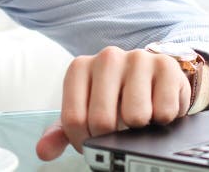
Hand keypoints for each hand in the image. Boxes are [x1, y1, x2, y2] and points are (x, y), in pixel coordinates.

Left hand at [36, 46, 190, 160]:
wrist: (151, 78)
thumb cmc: (113, 99)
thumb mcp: (84, 112)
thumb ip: (60, 133)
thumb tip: (43, 151)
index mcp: (79, 67)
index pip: (74, 119)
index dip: (85, 141)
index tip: (94, 140)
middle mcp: (106, 57)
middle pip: (102, 120)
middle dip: (112, 138)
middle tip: (119, 132)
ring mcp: (137, 58)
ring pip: (135, 116)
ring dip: (139, 129)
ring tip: (138, 119)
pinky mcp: (166, 66)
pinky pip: (165, 111)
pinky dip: (163, 120)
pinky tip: (158, 109)